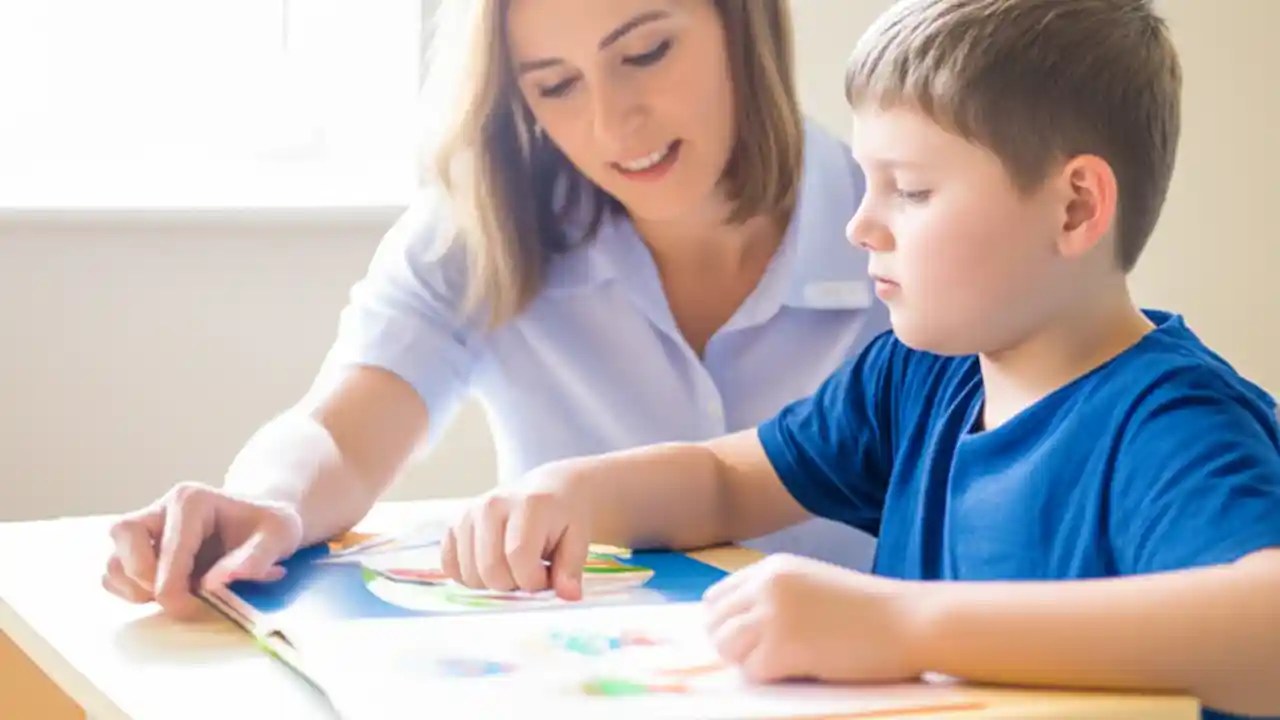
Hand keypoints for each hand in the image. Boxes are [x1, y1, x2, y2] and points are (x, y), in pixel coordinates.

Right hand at [103, 482, 303, 619]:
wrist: (262, 523)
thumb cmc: (270, 527)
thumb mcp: (281, 536)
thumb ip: (256, 558)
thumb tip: (217, 582)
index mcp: (192, 499)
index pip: (169, 545)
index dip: (173, 584)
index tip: (190, 608)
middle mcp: (161, 508)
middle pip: (124, 536)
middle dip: (144, 576)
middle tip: (176, 597)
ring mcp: (146, 527)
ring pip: (113, 557)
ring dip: (135, 588)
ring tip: (174, 595)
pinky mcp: (138, 549)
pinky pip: (114, 574)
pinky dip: (130, 592)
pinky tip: (165, 594)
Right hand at [440, 480, 589, 600]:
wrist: (548, 489)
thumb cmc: (564, 515)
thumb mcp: (579, 538)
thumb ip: (571, 567)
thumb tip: (568, 595)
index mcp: (527, 504)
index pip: (519, 558)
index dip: (533, 580)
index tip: (547, 577)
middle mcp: (491, 505)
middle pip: (491, 570)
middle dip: (513, 585)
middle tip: (530, 573)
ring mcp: (468, 514)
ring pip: (470, 574)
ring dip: (493, 583)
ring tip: (513, 566)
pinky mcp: (453, 525)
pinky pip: (451, 566)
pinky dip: (470, 576)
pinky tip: (491, 565)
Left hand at [703, 553, 923, 682]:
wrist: (910, 621)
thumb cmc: (870, 611)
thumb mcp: (813, 585)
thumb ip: (776, 596)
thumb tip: (739, 627)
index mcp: (771, 568)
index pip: (717, 598)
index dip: (728, 624)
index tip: (749, 640)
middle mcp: (765, 586)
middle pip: (714, 624)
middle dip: (734, 646)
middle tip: (767, 657)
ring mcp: (771, 616)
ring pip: (726, 648)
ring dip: (750, 661)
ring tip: (787, 663)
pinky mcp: (782, 648)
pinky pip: (753, 671)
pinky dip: (772, 677)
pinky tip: (803, 669)